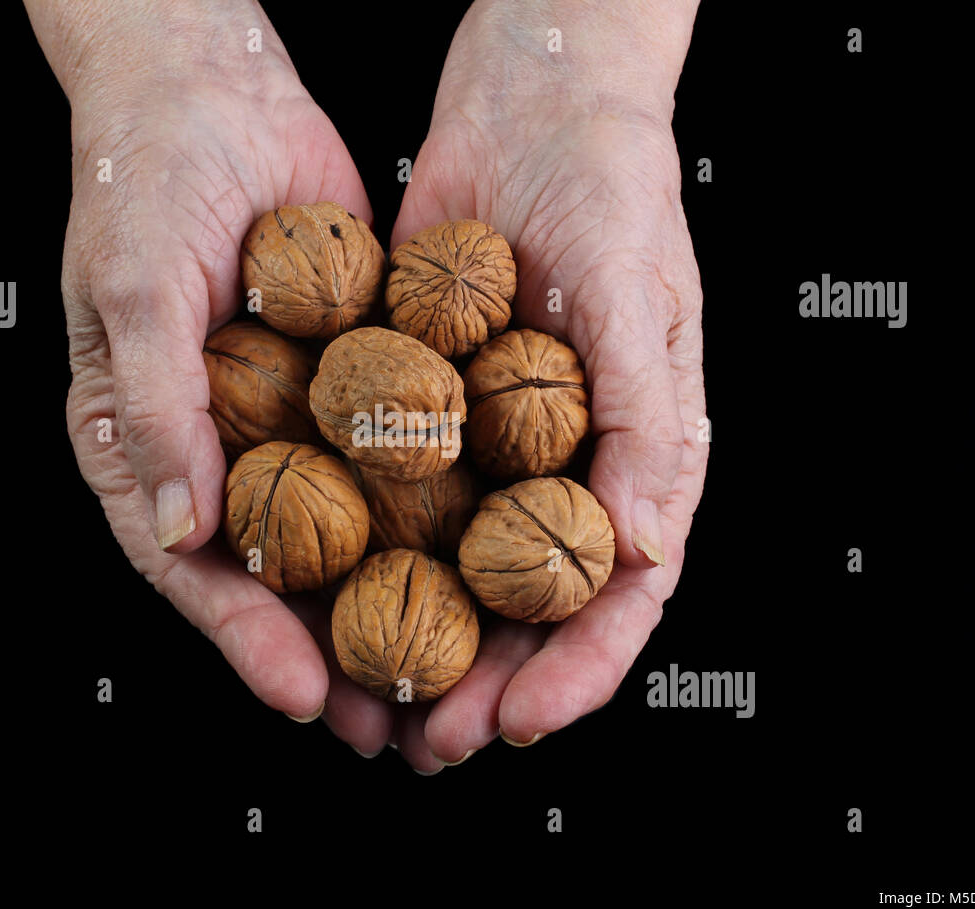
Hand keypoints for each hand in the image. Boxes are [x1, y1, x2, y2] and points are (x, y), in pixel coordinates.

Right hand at [25, 0, 396, 740]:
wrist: (213, 86)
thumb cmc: (143, 177)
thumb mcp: (135, 287)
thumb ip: (154, 409)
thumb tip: (179, 534)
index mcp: (140, 441)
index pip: (186, 564)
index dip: (239, 635)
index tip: (298, 693)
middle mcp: (213, 445)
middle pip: (269, 572)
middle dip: (323, 650)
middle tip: (384, 724)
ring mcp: (282, 418)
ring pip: (335, 532)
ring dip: (380, 604)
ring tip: (437, 675)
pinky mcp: (343, 383)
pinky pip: (381, 459)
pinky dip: (418, 514)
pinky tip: (468, 560)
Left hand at [388, 0, 707, 770]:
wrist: (533, 101)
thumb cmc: (614, 192)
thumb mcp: (641, 302)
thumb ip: (647, 429)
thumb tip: (647, 555)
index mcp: (639, 459)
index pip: (619, 595)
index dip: (574, 672)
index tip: (518, 723)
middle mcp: (566, 467)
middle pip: (530, 605)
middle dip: (483, 680)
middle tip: (426, 740)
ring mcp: (494, 444)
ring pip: (458, 567)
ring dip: (420, 638)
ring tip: (369, 696)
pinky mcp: (428, 408)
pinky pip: (400, 490)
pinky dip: (371, 548)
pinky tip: (327, 593)